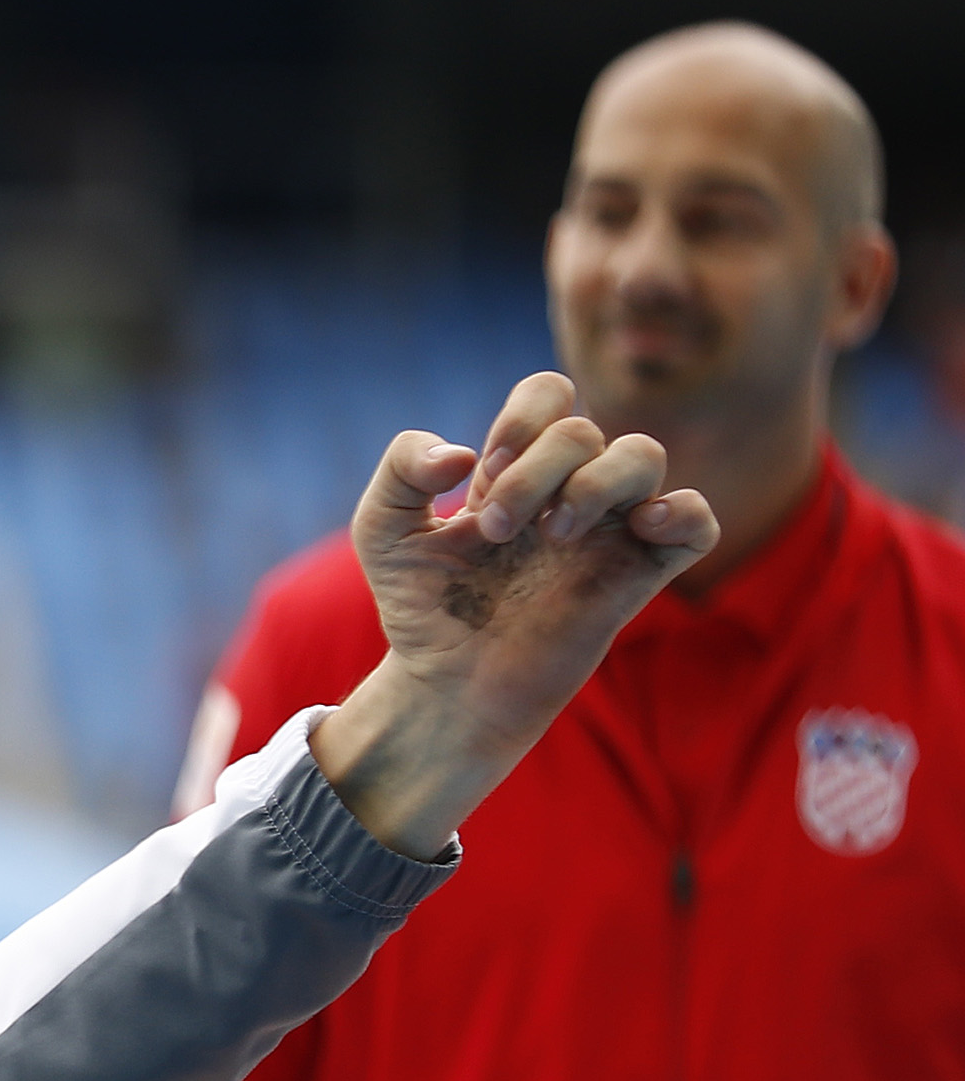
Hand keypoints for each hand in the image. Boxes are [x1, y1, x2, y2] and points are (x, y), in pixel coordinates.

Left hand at [309, 371, 715, 855]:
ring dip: (594, 483)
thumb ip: (402, 469)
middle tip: (495, 531)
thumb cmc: (423, 609)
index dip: (522, 417)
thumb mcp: (384, 532)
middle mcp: (570, 491)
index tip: (481, 474)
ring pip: (645, 455)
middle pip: (584, 429)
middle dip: (535, 471)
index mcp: (519, 471)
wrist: (449, 686)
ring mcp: (609, 530)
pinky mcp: (639, 575)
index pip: (550, 394)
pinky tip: (634, 529)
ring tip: (553, 536)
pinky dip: (679, 512)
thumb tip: (461, 453)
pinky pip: (696, 521)